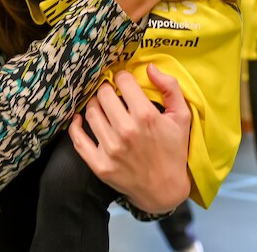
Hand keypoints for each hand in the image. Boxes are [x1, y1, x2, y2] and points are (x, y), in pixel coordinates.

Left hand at [69, 66, 191, 213]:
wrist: (165, 190)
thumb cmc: (174, 150)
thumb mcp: (182, 117)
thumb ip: (170, 88)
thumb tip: (150, 67)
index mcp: (146, 116)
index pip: (123, 81)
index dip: (123, 77)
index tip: (124, 81)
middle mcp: (126, 131)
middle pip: (104, 94)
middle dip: (107, 89)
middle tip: (112, 93)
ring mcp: (110, 149)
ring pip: (91, 112)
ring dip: (94, 104)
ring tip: (102, 106)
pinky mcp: (99, 165)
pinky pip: (78, 139)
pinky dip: (75, 126)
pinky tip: (79, 119)